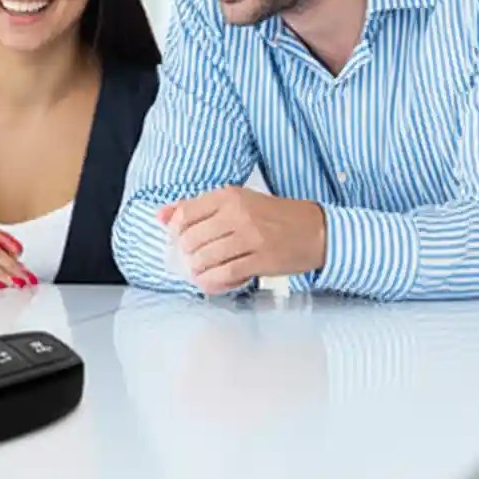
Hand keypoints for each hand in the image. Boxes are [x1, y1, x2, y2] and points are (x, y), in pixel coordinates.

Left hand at [159, 187, 325, 294]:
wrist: (317, 230)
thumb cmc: (275, 216)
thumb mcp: (237, 201)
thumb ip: (197, 207)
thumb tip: (161, 215)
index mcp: (229, 196)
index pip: (185, 213)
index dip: (174, 231)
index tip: (176, 240)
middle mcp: (238, 214)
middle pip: (192, 238)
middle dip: (185, 254)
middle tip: (187, 260)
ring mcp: (251, 237)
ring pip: (206, 257)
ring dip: (197, 269)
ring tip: (198, 271)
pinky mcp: (262, 259)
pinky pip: (226, 274)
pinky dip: (212, 281)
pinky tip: (210, 282)